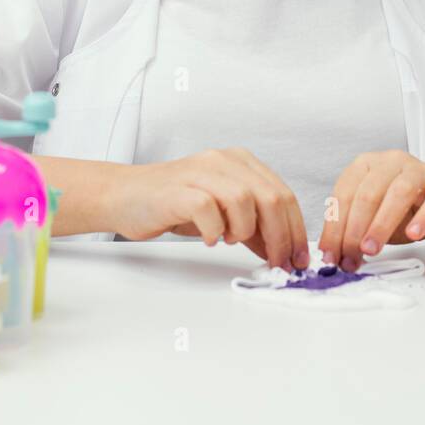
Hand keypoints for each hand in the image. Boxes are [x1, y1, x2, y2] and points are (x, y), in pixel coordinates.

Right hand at [112, 148, 308, 269]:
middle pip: (271, 198)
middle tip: (278, 264)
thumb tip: (283, 252)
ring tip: (229, 240)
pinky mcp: (178, 189)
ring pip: (244, 201)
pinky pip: (208, 210)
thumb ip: (253, 227)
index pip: (283, 194)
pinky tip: (208, 239)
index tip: (298, 259)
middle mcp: (224, 161)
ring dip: (244, 231)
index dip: (296, 230)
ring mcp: (201, 172)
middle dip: (281, 237)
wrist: (125, 196)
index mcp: (241, 162)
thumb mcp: (222, 214)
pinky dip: (214, 230)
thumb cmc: (174, 204)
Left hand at [318, 150, 424, 271]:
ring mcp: (421, 171)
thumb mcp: (374, 221)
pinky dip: (423, 217)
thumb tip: (333, 254)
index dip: (335, 226)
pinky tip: (413, 234)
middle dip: (355, 229)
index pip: (344, 193)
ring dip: (381, 224)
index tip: (331, 254)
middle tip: (351, 255)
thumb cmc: (408, 211)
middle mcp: (392, 162)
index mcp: (368, 165)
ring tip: (372, 248)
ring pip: (399, 192)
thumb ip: (353, 232)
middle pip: (368, 193)